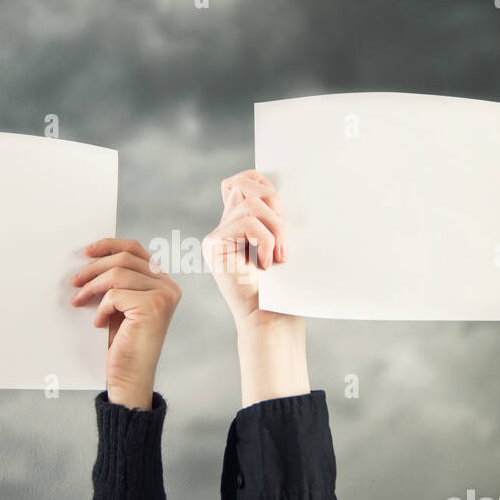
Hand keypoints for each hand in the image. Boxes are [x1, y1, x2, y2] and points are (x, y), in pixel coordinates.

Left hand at [70, 238, 180, 410]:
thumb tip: (94, 256)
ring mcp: (162, 296)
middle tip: (74, 281)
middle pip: (125, 258)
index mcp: (165, 283)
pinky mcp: (151, 307)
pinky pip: (114, 294)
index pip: (136, 250)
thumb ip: (120, 280)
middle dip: (94, 268)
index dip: (109, 246)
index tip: (87, 251)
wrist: (130, 377)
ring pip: (117, 274)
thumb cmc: (125, 343)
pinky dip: (100, 308)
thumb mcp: (123, 305)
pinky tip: (99, 323)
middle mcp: (169, 287)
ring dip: (91, 287)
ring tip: (79, 300)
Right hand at [202, 170, 308, 405]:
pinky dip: (265, 239)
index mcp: (240, 224)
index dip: (260, 180)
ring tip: (281, 255)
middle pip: (244, 183)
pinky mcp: (214, 246)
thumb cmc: (283, 287)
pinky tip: (267, 262)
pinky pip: (246, 222)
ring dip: (276, 228)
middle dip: (274, 202)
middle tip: (285, 235)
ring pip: (250, 204)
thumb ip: (275, 216)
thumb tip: (280, 190)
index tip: (281, 206)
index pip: (241, 181)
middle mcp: (224, 227)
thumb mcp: (284, 242)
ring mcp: (216, 236)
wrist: (273, 319)